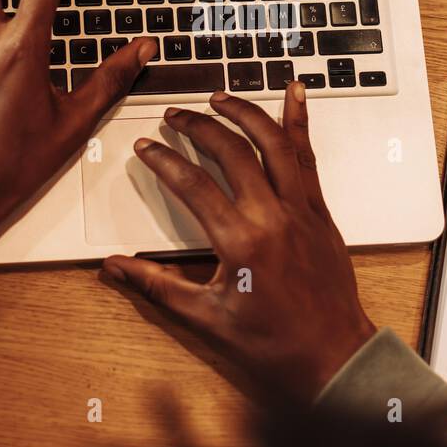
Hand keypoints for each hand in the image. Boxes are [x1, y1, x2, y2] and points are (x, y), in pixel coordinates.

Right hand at [102, 85, 376, 405]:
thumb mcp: (207, 316)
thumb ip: (157, 285)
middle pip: (231, 152)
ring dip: (244, 114)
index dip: (163, 160)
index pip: (192, 185)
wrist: (332, 355)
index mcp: (240, 241)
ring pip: (273, 143)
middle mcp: (272, 215)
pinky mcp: (319, 209)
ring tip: (219, 98)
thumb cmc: (272, 342)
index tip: (145, 146)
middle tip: (174, 116)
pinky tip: (294, 92)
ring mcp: (301, 208)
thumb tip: (115, 266)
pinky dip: (300, 121)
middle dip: (197, 127)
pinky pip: (307, 157)